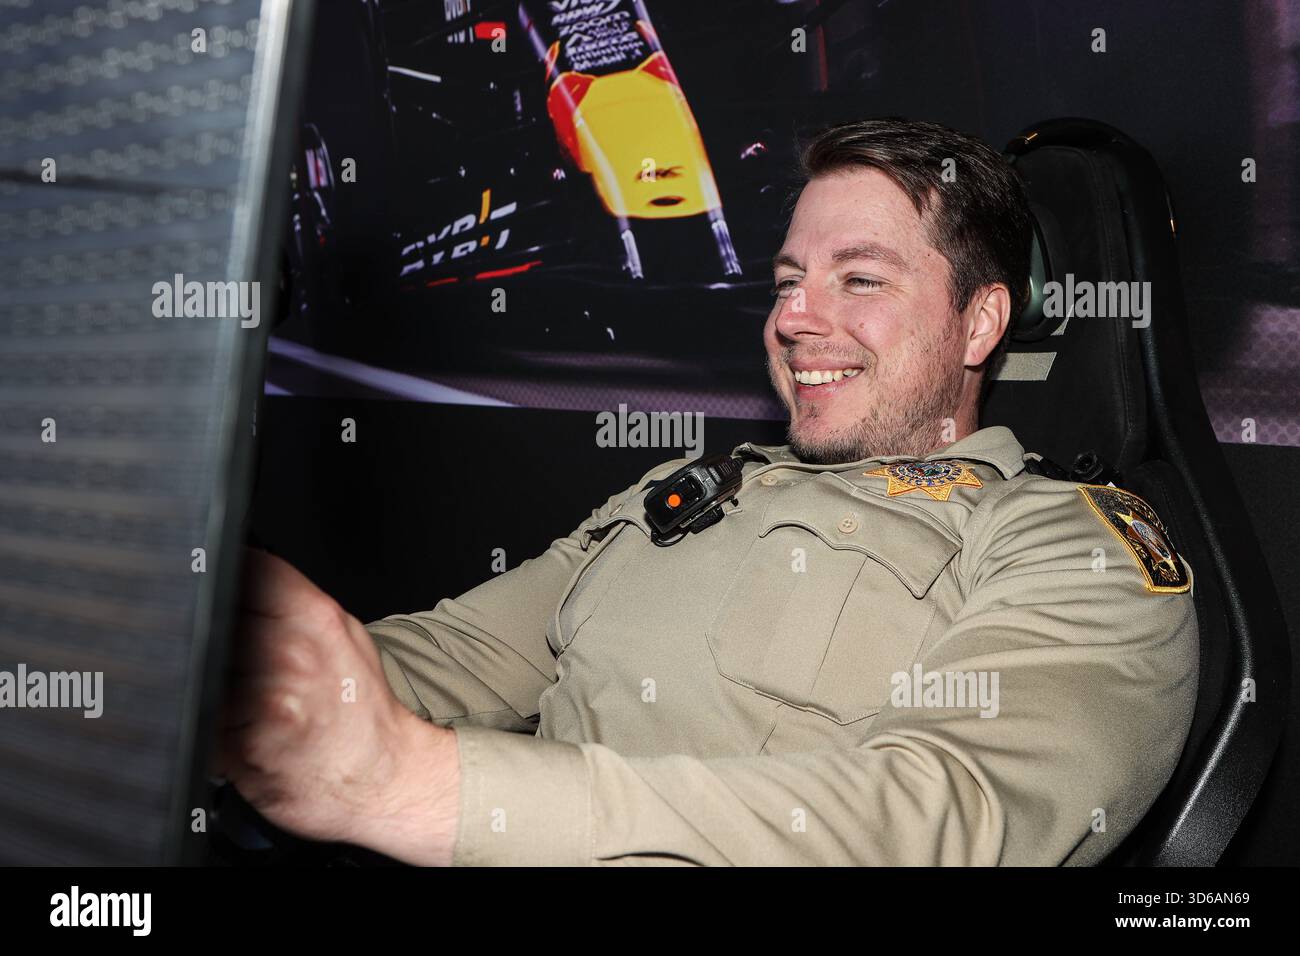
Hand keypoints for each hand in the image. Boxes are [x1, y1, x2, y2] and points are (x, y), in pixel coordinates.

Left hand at [214, 548, 460, 864]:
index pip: (240, 570)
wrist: (385, 777)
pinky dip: (207, 726)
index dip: (219, 579)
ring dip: (205, 684)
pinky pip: (199, 721)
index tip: (212, 591)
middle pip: (208, 620)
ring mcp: (265, 699)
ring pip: (198, 670)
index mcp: (313, 616)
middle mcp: (289, 652)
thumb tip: (243, 574)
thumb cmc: (361, 709)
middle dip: (208, 637)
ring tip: (241, 700)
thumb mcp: (343, 634)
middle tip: (233, 661)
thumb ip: (293, 602)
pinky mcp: (243, 745)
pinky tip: (239, 731)